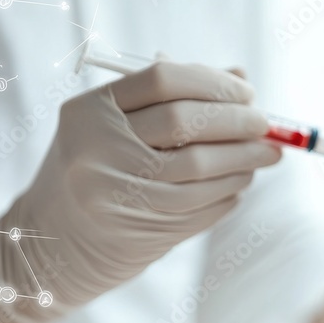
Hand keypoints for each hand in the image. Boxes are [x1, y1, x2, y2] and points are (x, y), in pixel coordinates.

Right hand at [0, 61, 281, 322]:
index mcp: (89, 112)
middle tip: (266, 125)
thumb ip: (174, 100)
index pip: (162, 80)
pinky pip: (202, 206)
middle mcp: (99, 150)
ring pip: (200, 169)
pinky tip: (241, 182)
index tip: (247, 93)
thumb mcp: (118, 127)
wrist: (56, 242)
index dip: (213, 83)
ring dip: (243, 160)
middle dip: (236, 122)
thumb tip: (242, 81)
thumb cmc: (98, 170)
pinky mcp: (142, 230)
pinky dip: (230, 191)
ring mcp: (119, 193)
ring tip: (266, 155)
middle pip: (183, 122)